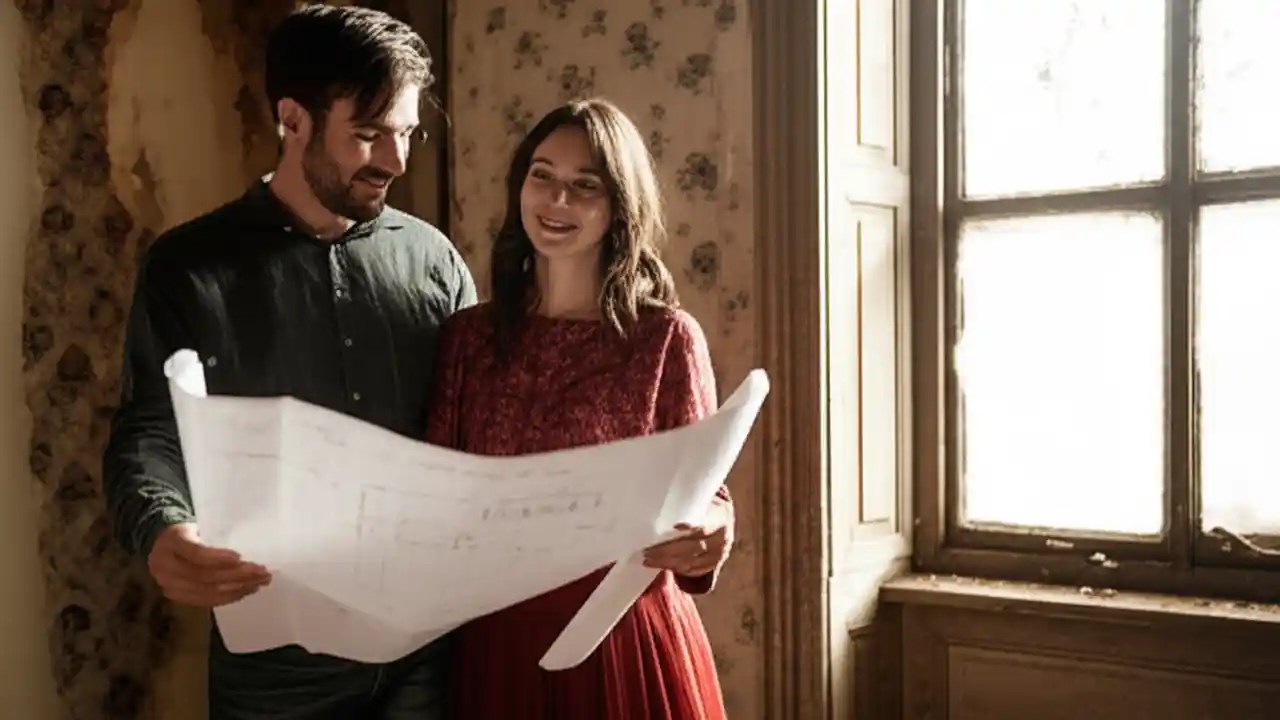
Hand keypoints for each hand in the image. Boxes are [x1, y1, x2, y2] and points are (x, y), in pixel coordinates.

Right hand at [147, 523, 270, 606]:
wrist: (162, 542)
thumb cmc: (190, 530)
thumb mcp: (199, 524)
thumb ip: (217, 535)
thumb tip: (252, 545)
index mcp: (172, 540)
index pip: (195, 553)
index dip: (218, 558)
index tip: (241, 557)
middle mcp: (164, 565)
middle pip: (204, 575)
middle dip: (237, 575)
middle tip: (262, 572)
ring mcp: (167, 584)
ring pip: (206, 591)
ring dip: (237, 589)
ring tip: (259, 583)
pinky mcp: (175, 596)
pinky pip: (204, 601)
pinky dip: (228, 597)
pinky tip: (245, 591)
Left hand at [642, 496, 733, 577]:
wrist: (725, 519)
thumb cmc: (706, 505)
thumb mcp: (703, 498)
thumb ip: (688, 501)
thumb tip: (658, 496)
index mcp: (720, 516)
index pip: (704, 525)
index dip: (688, 527)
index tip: (671, 528)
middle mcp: (721, 538)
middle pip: (693, 548)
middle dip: (667, 551)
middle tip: (647, 550)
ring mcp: (718, 555)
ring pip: (690, 562)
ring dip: (666, 562)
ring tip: (647, 559)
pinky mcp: (713, 565)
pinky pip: (692, 571)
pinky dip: (675, 569)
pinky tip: (659, 564)